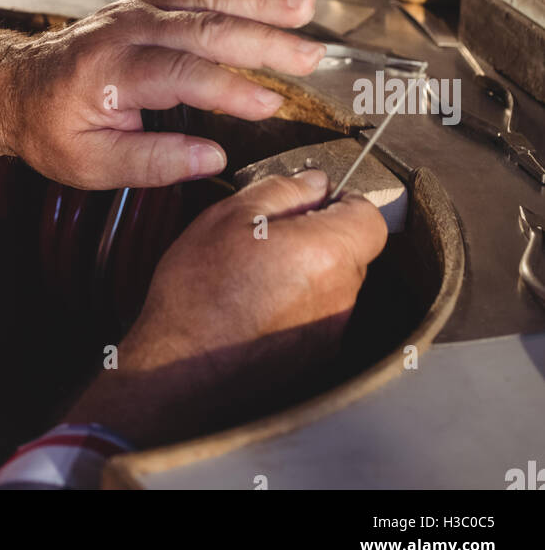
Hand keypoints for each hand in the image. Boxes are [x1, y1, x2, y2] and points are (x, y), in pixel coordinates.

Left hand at [0, 0, 324, 188]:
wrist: (13, 85)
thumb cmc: (49, 127)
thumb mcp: (90, 164)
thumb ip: (152, 162)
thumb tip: (210, 157)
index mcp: (110, 70)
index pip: (181, 74)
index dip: (229, 88)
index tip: (270, 104)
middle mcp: (126, 30)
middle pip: (204, 28)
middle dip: (262, 40)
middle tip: (309, 56)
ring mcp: (138, 10)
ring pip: (207, 1)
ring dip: (260, 4)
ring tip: (305, 10)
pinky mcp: (148, 5)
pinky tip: (275, 1)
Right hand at [71, 168, 387, 447]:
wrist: (180, 366)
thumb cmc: (200, 292)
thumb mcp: (230, 216)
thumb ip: (281, 190)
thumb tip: (314, 183)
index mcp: (326, 252)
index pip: (369, 217)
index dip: (343, 201)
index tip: (312, 201)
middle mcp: (340, 295)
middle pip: (351, 251)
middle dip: (320, 235)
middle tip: (270, 235)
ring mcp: (329, 332)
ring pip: (333, 284)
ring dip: (306, 271)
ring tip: (256, 273)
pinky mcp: (315, 357)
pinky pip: (317, 315)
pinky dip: (295, 304)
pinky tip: (256, 303)